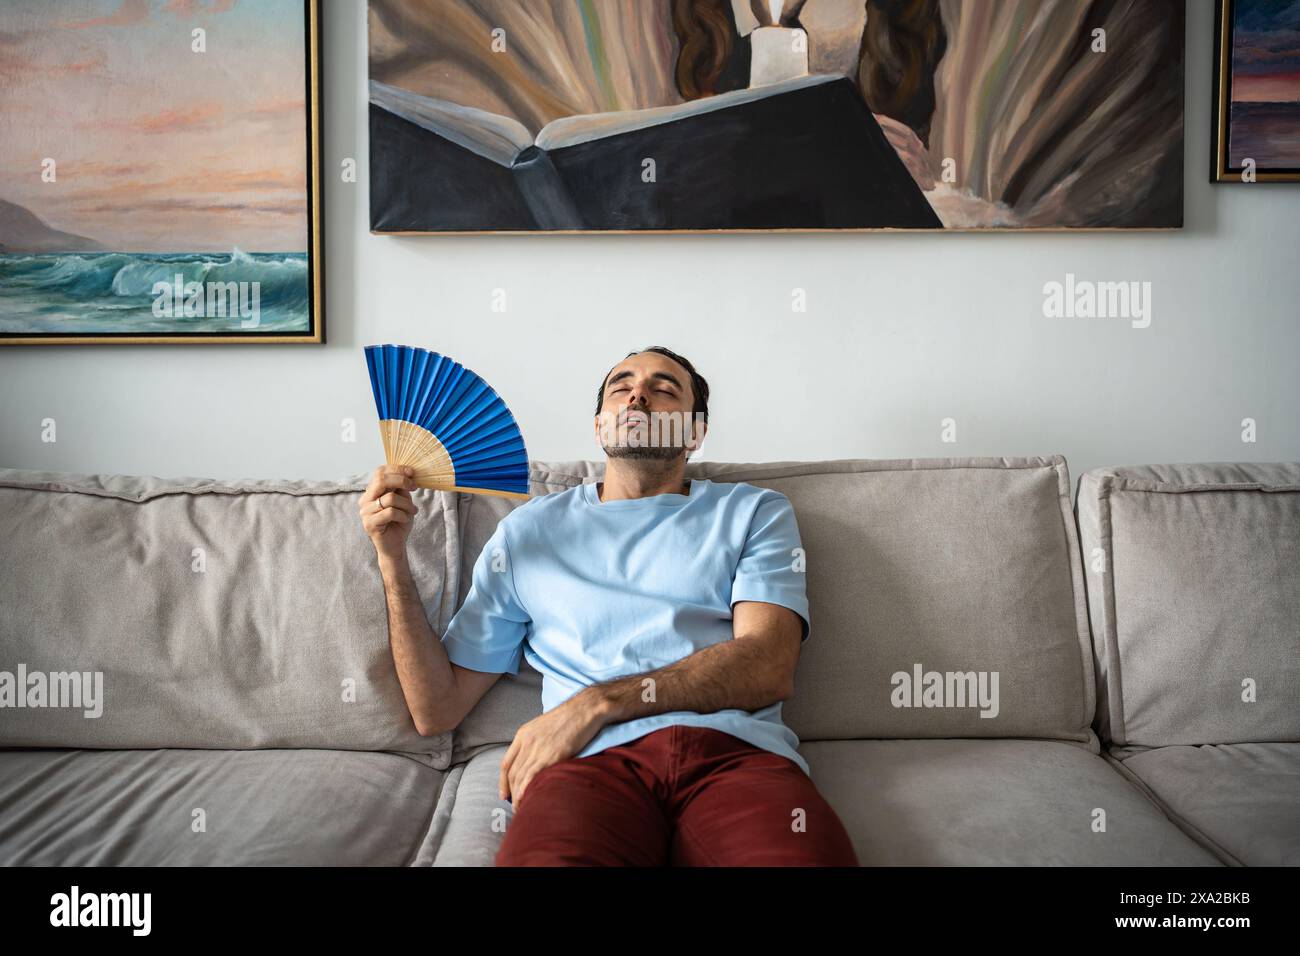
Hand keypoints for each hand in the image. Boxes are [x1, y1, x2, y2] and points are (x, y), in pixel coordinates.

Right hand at [359, 465, 418, 563]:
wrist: (396, 545)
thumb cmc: (399, 522)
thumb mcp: (403, 501)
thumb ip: (401, 488)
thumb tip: (408, 473)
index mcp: (372, 492)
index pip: (380, 472)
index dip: (397, 469)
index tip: (412, 472)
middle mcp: (365, 500)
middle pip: (381, 480)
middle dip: (401, 481)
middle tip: (414, 487)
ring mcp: (365, 512)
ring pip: (390, 498)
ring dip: (407, 504)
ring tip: (412, 511)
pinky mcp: (369, 524)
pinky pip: (391, 512)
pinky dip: (403, 515)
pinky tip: (405, 520)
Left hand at [499, 689, 608, 807]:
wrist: (585, 709)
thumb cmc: (570, 717)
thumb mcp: (544, 727)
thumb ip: (536, 742)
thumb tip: (535, 760)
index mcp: (523, 734)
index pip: (506, 763)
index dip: (503, 781)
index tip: (504, 794)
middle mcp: (526, 742)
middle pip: (512, 773)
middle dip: (510, 792)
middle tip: (514, 806)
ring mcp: (537, 749)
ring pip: (520, 778)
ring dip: (518, 796)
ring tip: (521, 809)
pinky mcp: (551, 755)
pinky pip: (532, 777)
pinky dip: (525, 791)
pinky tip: (526, 801)